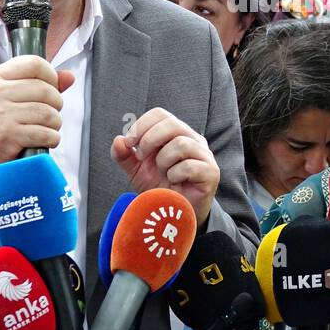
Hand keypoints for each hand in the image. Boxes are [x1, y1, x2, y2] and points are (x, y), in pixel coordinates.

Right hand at [0, 56, 74, 173]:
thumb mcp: (10, 95)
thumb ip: (40, 83)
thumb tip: (69, 77)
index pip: (35, 63)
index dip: (51, 76)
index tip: (50, 88)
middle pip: (46, 89)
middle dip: (55, 105)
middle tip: (47, 115)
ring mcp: (0, 114)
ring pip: (48, 112)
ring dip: (54, 124)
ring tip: (44, 128)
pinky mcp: (8, 135)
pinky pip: (46, 133)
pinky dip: (51, 139)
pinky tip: (42, 141)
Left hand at [111, 108, 218, 225]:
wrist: (175, 215)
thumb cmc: (159, 188)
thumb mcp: (136, 171)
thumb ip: (124, 156)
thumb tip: (119, 140)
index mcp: (175, 133)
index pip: (160, 114)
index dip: (141, 125)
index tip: (130, 143)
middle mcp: (192, 139)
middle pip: (171, 123)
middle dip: (149, 140)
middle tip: (142, 157)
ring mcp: (204, 155)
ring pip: (180, 143)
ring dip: (163, 160)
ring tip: (163, 173)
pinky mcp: (210, 172)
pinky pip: (189, 165)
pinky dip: (175, 174)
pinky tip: (174, 182)